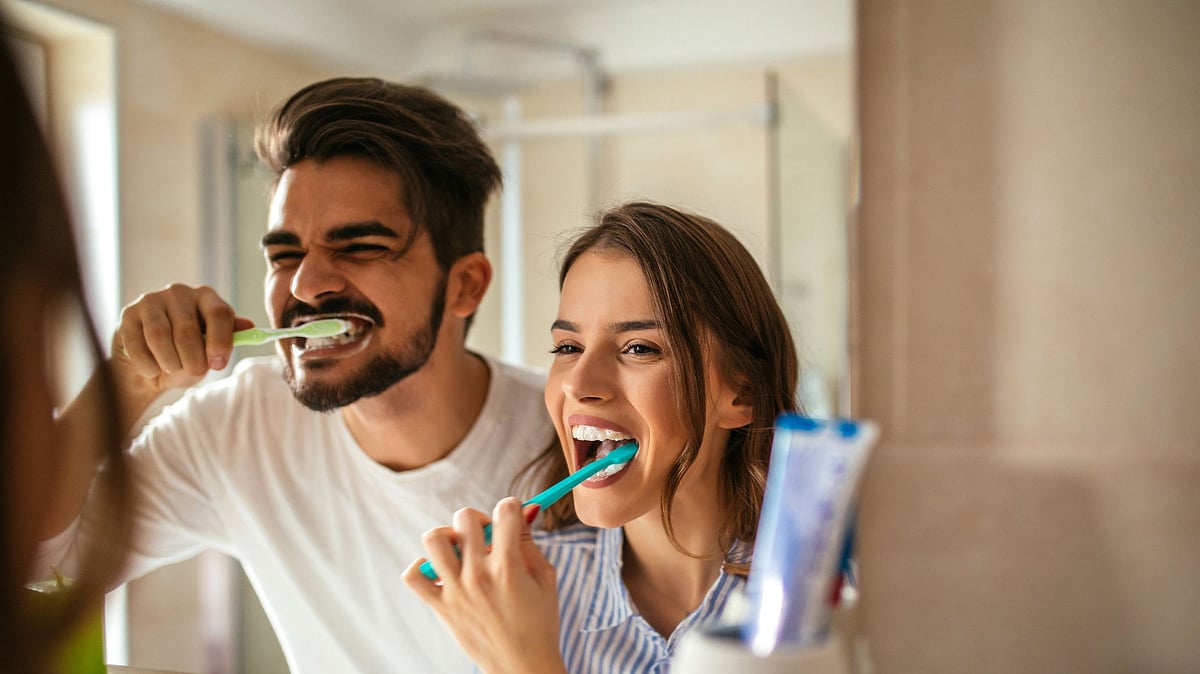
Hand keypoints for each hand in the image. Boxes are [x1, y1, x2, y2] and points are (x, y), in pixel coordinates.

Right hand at [111, 284, 252, 403]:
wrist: (150, 367)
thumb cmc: (187, 356)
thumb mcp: (212, 349)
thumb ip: (229, 339)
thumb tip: (249, 326)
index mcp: (207, 297)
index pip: (219, 313)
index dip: (220, 341)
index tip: (217, 365)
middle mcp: (179, 292)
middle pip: (188, 330)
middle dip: (192, 360)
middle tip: (193, 372)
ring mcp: (151, 300)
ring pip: (160, 336)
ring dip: (169, 363)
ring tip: (172, 369)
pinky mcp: (128, 314)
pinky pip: (138, 344)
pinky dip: (147, 365)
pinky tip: (152, 370)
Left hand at [403, 498, 565, 673]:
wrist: (523, 667)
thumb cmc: (539, 624)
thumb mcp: (545, 578)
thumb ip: (530, 542)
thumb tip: (523, 510)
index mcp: (508, 566)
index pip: (504, 510)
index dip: (511, 507)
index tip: (512, 516)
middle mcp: (478, 574)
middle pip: (465, 518)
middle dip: (479, 519)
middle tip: (487, 536)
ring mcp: (456, 590)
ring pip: (434, 539)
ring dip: (448, 536)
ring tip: (461, 550)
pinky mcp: (441, 607)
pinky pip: (413, 575)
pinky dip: (421, 566)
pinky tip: (440, 570)